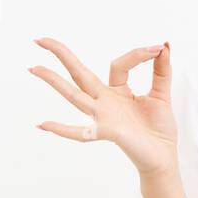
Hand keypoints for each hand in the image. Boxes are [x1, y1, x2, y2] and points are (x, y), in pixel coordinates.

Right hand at [29, 37, 179, 177]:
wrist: (164, 157)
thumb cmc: (159, 129)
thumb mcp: (162, 94)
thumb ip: (162, 70)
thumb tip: (163, 45)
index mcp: (117, 91)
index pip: (119, 64)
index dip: (138, 54)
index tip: (158, 48)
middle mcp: (105, 102)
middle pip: (80, 74)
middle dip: (62, 55)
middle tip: (40, 39)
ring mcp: (103, 116)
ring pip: (74, 96)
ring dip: (54, 82)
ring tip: (34, 68)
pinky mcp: (107, 131)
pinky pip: (80, 132)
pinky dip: (62, 129)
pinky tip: (42, 125)